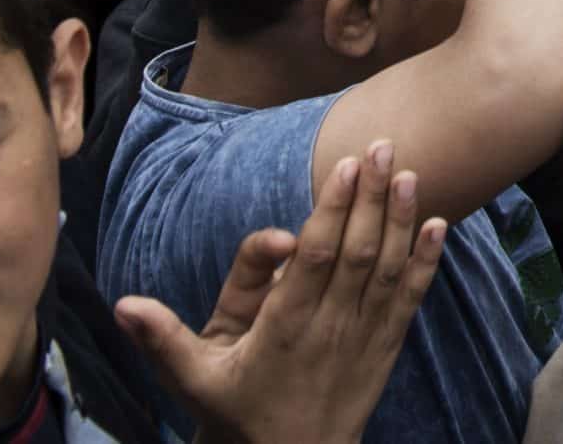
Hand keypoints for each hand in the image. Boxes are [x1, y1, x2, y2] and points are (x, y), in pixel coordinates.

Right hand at [117, 140, 447, 443]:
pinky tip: (439, 225)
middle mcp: (330, 327)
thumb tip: (123, 305)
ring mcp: (363, 336)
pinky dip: (426, 262)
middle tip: (384, 146)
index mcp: (285, 327)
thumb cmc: (240, 416)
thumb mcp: (194, 382)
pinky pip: (410, 299)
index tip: (347, 166)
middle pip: (358, 253)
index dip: (334, 210)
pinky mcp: (385, 347)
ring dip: (401, 219)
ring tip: (411, 173)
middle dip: (372, 197)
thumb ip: (163, 340)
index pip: (317, 258)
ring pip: (388, 269)